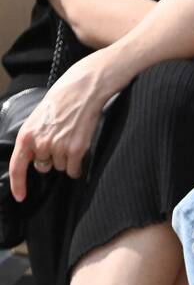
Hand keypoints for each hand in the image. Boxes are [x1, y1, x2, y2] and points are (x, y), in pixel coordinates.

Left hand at [7, 48, 125, 197]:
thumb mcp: (40, 116)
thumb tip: (37, 158)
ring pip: (60, 167)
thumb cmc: (63, 98)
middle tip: (60, 139)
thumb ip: (35, 137)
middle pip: (43, 166)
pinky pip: (74, 170)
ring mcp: (58, 147)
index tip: (21, 196)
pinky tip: (80, 149)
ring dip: (66, 158)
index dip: (18, 184)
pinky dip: (77, 165)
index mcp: (27, 134)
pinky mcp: (76, 150)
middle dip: (51, 158)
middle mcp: (40, 143)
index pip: (17, 166)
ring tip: (72, 137)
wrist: (85, 88)